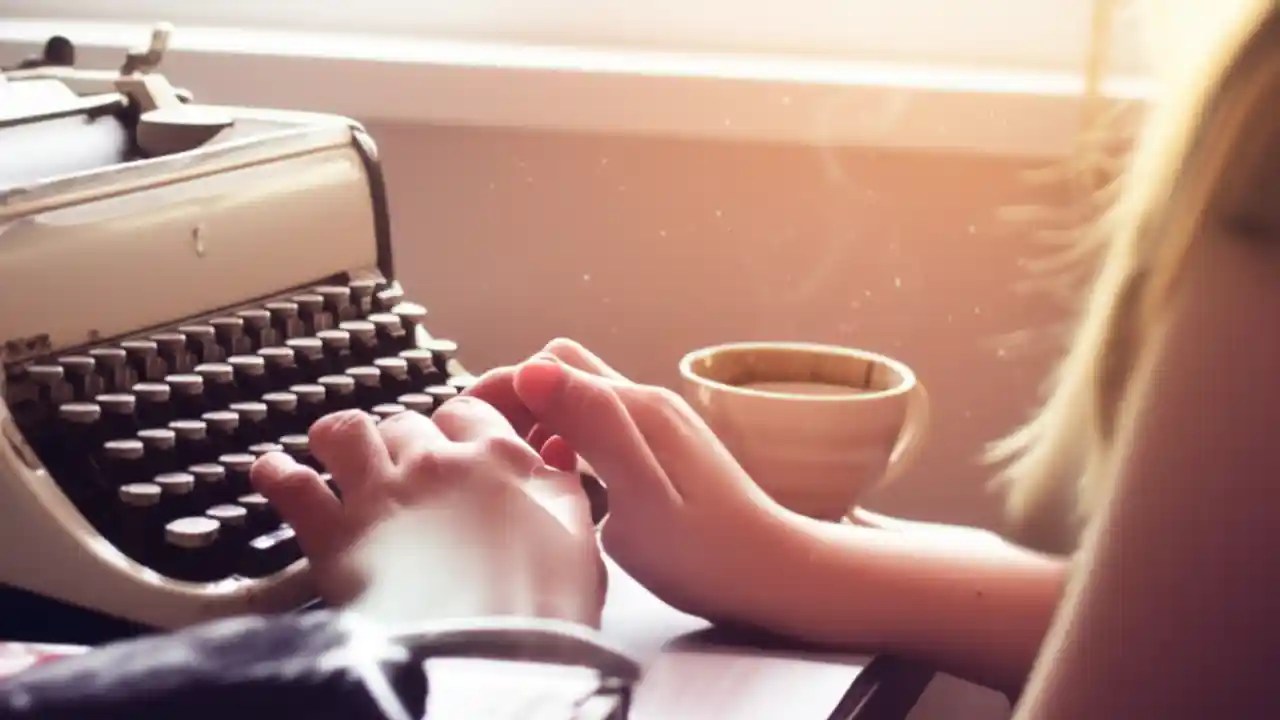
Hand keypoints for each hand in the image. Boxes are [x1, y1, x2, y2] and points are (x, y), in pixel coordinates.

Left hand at [249, 399, 605, 627]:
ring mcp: (381, 493)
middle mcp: (437, 464)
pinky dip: (277, 475)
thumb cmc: (542, 614)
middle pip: (407, 424)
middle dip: (402, 444)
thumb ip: (561, 490)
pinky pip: (291, 485)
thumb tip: (554, 456)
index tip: (455, 449)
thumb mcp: (578, 542)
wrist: (486, 662)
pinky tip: (271, 472)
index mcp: (501, 460)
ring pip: (345, 433)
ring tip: (333, 454)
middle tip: (403, 473)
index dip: (456, 429)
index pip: (468, 413)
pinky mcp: (334, 534)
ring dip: (339, 440)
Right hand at [470, 339, 800, 626]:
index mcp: (635, 409)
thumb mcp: (640, 499)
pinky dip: (569, 439)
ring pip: (579, 396)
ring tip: (521, 470)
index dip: (499, 389)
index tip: (465, 430)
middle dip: (516, 397)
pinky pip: (600, 423)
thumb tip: (534, 370)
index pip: (546, 367)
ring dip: (541, 419)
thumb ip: (593, 430)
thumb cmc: (707, 553)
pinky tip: (567, 481)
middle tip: (489, 449)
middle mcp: (646, 402)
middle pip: (561, 369)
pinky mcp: (662, 447)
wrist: (774, 574)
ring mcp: (657, 423)